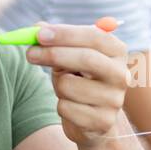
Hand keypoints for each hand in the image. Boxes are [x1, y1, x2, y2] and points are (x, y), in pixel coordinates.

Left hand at [24, 22, 129, 146]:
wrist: (95, 120)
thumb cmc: (80, 80)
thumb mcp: (69, 56)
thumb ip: (55, 40)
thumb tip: (36, 27)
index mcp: (116, 52)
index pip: (94, 36)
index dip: (65, 34)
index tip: (38, 34)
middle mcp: (120, 75)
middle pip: (86, 58)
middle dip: (53, 54)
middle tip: (30, 53)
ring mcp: (114, 100)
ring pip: (68, 85)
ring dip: (57, 86)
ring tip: (65, 89)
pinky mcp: (102, 122)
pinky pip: (66, 108)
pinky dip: (60, 106)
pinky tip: (71, 107)